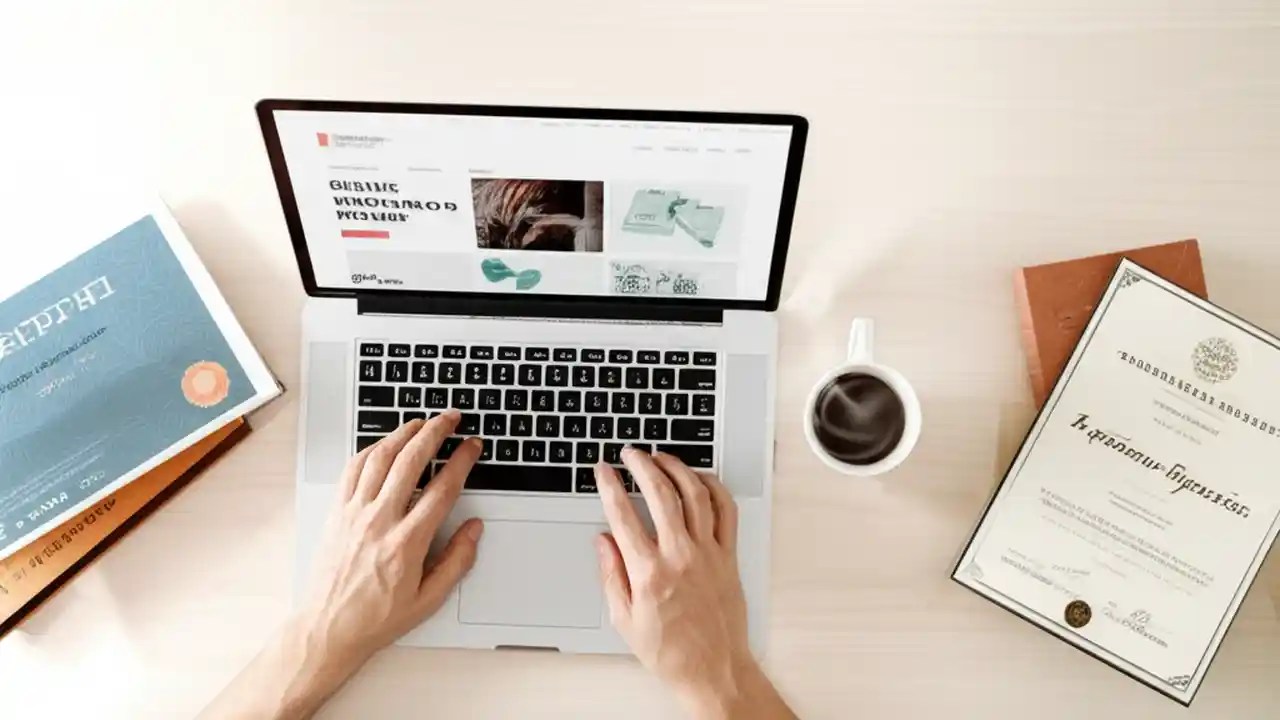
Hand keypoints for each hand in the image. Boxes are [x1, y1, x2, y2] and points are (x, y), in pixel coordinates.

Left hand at [201, 412, 483, 718]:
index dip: (462, 461)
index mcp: (407, 544)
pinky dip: (372, 449)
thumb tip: (474, 529)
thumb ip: (457, 561)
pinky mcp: (337, 512)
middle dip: (435, 432)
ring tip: (421, 422)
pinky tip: (385, 444)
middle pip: (411, 460)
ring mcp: (354, 513)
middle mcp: (379, 521)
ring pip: (380, 457)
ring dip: (403, 433)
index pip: (442, 488)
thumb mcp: (428, 599)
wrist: (328, 628)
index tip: (472, 446)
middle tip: (451, 418)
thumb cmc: (376, 618)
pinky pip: (353, 469)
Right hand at [595, 449, 794, 719]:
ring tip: (660, 456)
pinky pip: (726, 511)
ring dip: (676, 468)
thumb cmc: (669, 651)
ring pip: (695, 494)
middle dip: (642, 465)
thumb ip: (611, 575)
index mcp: (649, 573)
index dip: (610, 486)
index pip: (623, 515)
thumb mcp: (624, 619)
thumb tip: (603, 540)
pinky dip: (713, 487)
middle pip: (661, 494)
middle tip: (630, 453)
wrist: (713, 670)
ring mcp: (708, 554)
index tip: (603, 470)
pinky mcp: (729, 556)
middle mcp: (680, 557)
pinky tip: (699, 478)